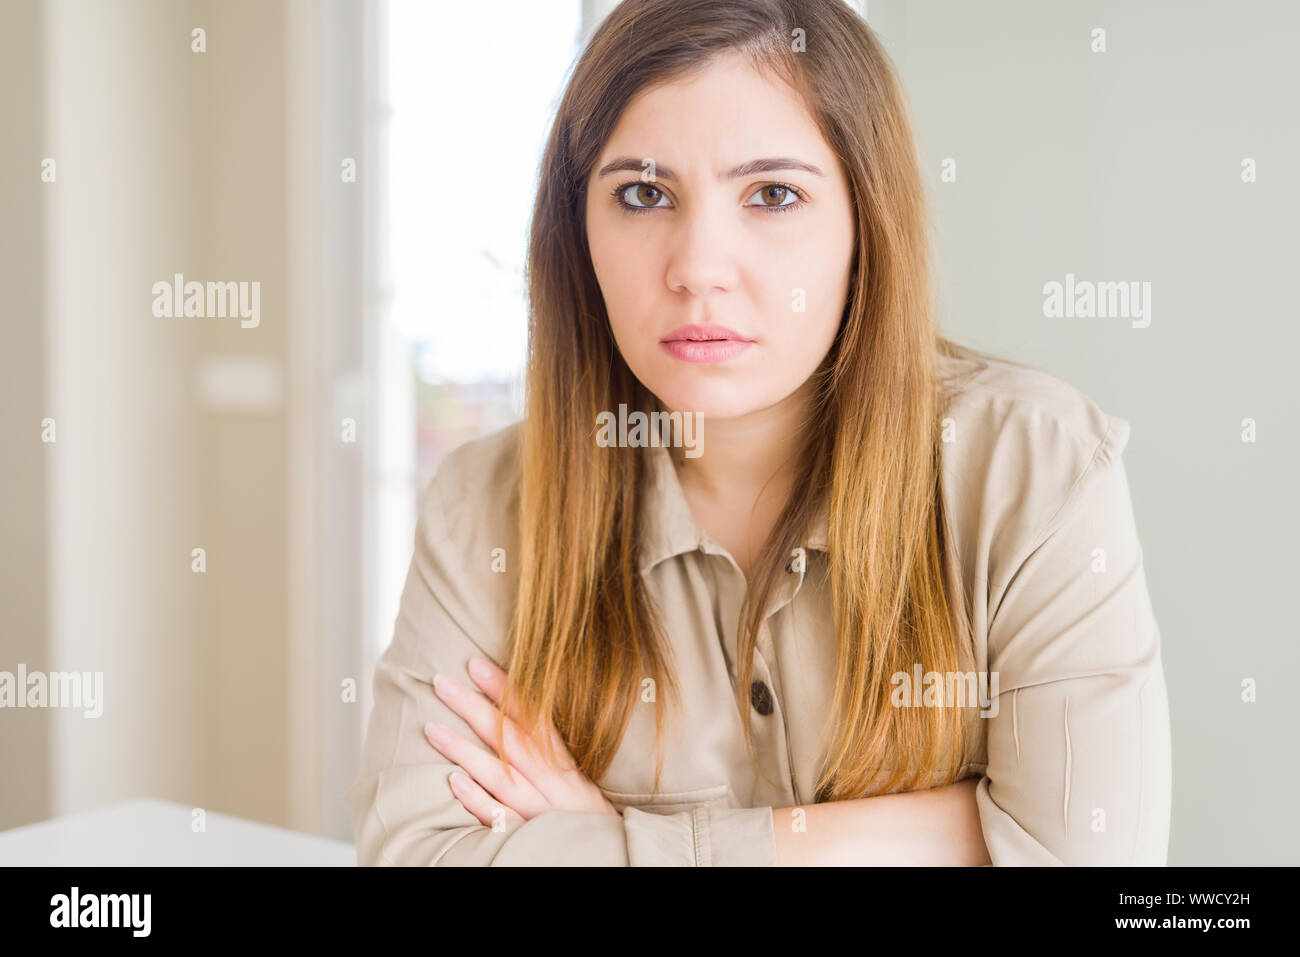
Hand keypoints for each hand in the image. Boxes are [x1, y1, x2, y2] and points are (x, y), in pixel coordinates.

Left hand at [424, 656, 619, 826]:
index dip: (505, 690)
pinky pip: (500, 819)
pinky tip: (453, 781)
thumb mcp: (576, 778)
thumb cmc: (587, 816)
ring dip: (464, 750)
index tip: (476, 664)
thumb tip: (518, 712)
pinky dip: (478, 800)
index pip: (533, 718)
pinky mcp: (528, 837)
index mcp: (566, 764)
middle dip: (475, 708)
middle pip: (510, 739)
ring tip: (432, 729)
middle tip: (442, 683)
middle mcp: (554, 784)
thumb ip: (550, 751)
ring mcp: (540, 812)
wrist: (606, 856)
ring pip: (500, 775)